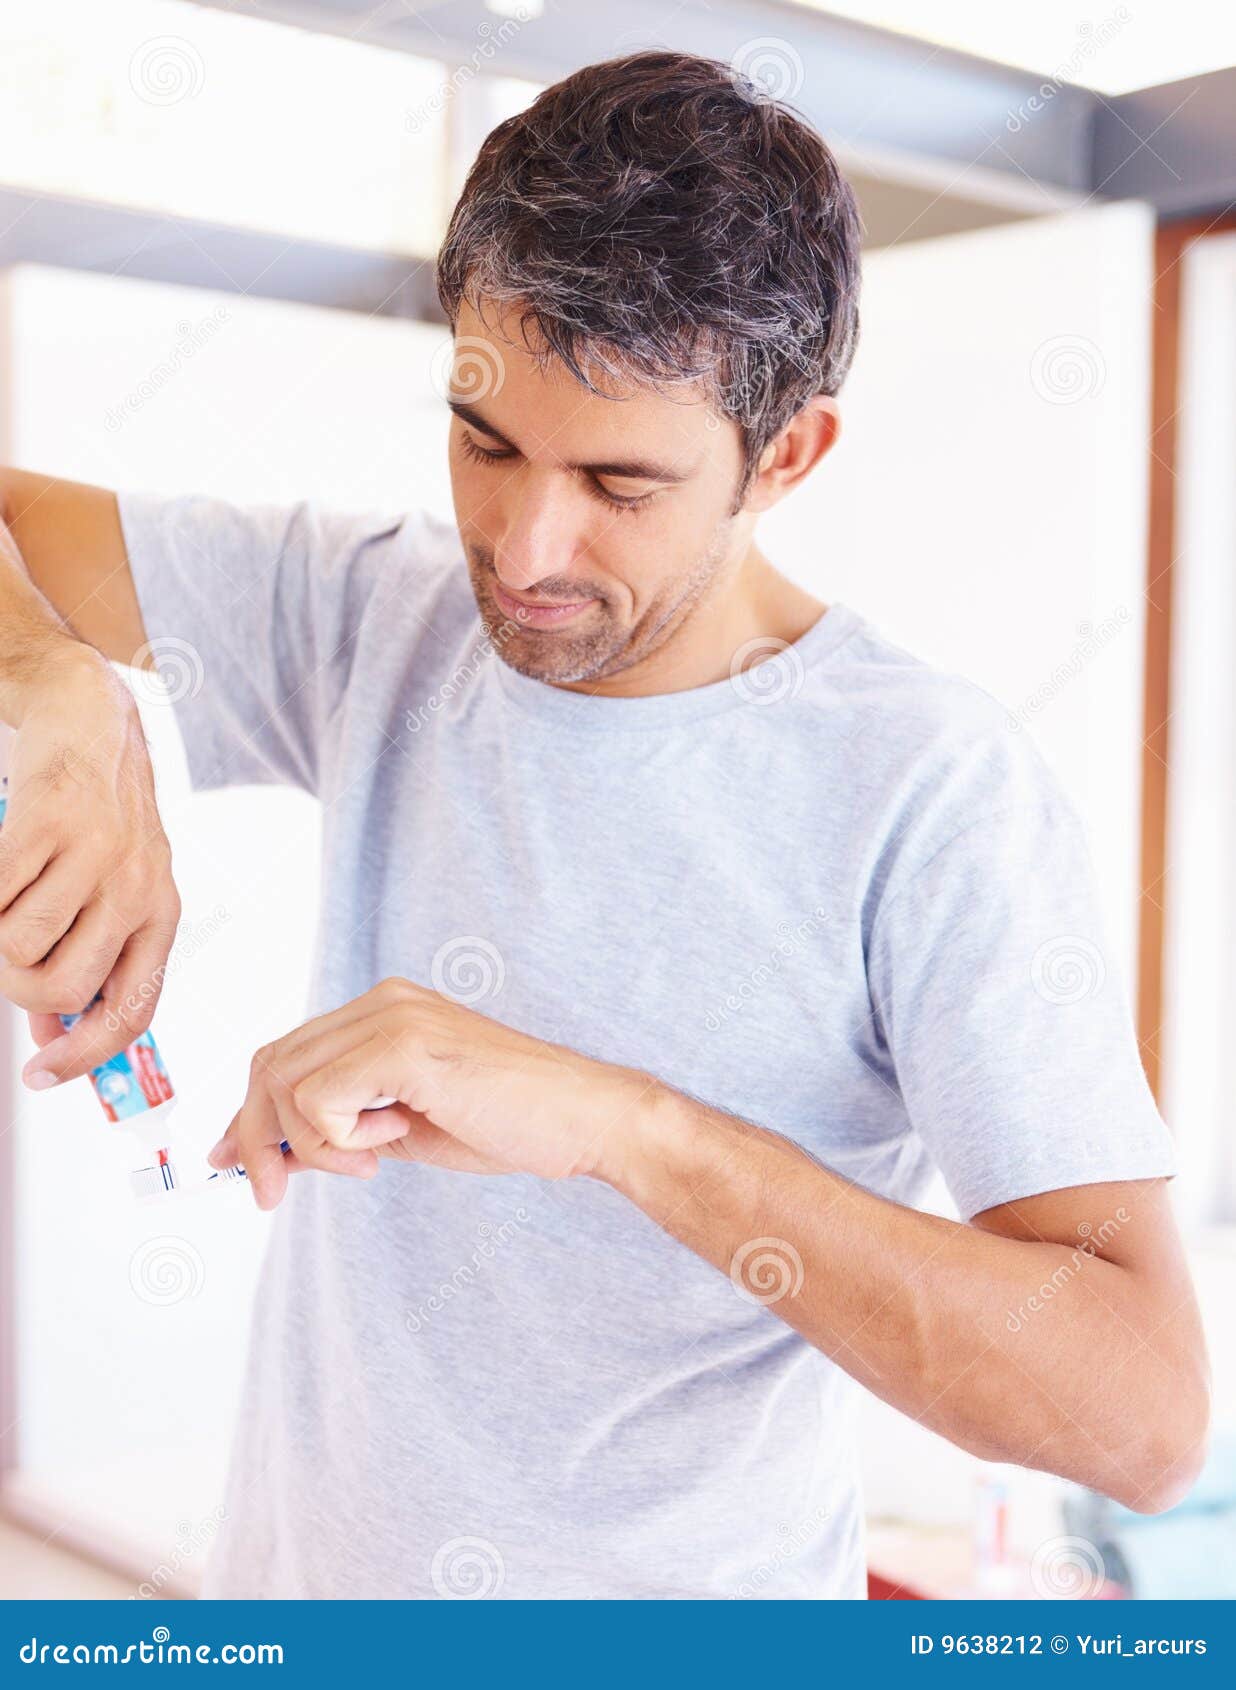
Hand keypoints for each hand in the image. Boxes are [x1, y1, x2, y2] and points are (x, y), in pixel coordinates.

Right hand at [0, 649, 180, 1085]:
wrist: (92, 721)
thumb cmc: (99, 820)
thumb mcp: (117, 890)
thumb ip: (90, 960)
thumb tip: (54, 1034)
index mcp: (161, 913)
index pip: (132, 1012)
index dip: (84, 1056)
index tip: (41, 1077)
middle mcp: (137, 888)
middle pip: (60, 990)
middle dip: (17, 992)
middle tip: (8, 958)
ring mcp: (95, 854)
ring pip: (17, 948)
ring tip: (10, 896)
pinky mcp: (47, 822)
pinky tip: (2, 868)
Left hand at [207, 977, 654, 1209]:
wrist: (584, 1121)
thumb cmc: (510, 1125)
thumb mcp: (402, 1129)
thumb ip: (339, 1128)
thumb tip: (265, 1154)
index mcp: (383, 1010)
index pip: (285, 1053)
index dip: (249, 1113)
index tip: (233, 1164)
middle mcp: (382, 1000)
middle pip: (271, 1063)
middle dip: (256, 1137)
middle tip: (271, 1193)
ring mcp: (392, 1015)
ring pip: (287, 1084)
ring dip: (312, 1145)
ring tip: (373, 1161)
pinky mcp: (404, 1045)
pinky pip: (318, 1101)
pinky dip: (335, 1142)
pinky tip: (387, 1148)